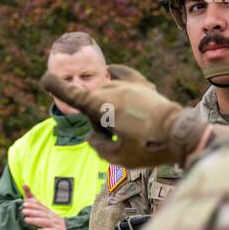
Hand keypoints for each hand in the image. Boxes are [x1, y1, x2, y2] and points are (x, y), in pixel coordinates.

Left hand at [21, 198, 67, 229]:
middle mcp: (55, 218)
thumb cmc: (56, 229)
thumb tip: (30, 204)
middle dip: (32, 211)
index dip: (34, 205)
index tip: (24, 203)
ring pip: (46, 221)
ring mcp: (58, 226)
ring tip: (26, 220)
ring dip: (36, 220)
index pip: (42, 207)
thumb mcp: (48, 220)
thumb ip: (39, 213)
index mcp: (52, 214)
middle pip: (43, 213)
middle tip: (23, 210)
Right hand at [40, 72, 207, 168]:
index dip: (58, 88)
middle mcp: (111, 90)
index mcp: (101, 106)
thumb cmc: (147, 148)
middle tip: (113, 138)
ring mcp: (128, 85)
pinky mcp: (143, 85)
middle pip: (93, 105)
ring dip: (108, 110)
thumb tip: (94, 136)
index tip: (46, 78)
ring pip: (107, 95)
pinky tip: (114, 72)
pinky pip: (124, 74)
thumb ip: (98, 146)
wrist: (182, 135)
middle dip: (96, 122)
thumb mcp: (116, 157)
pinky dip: (117, 75)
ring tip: (125, 126)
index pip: (74, 96)